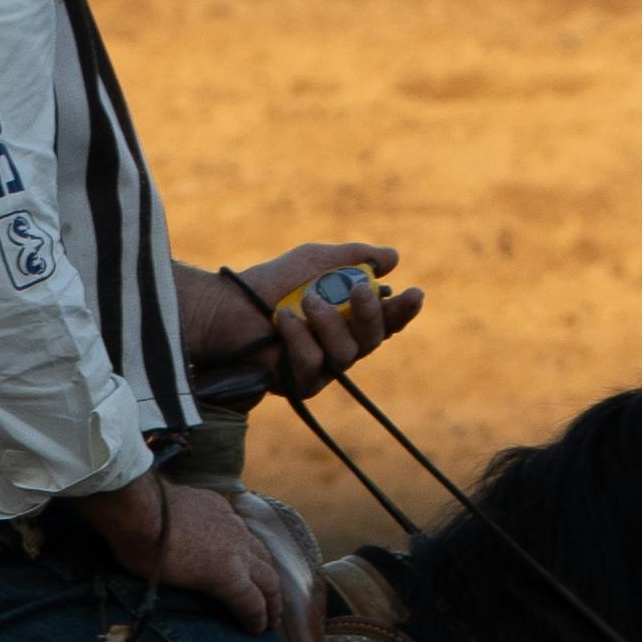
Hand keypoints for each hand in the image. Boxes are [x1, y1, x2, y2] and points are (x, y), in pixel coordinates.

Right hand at [68, 470, 303, 635]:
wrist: (137, 511)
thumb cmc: (135, 510)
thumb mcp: (164, 509)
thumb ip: (173, 520)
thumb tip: (160, 530)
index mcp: (217, 511)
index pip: (242, 537)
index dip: (250, 559)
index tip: (250, 576)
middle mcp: (233, 528)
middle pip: (264, 559)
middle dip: (270, 583)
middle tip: (271, 605)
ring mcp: (235, 550)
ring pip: (269, 580)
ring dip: (271, 602)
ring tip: (268, 623)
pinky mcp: (229, 574)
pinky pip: (252, 600)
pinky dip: (258, 616)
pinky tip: (256, 630)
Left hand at [186, 242, 423, 399]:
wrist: (227, 307)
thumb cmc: (270, 283)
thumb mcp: (315, 260)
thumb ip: (354, 259)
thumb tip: (394, 258)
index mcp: (350, 317)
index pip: (387, 319)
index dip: (403, 310)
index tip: (414, 293)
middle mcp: (341, 345)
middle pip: (374, 339)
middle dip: (370, 314)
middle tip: (359, 291)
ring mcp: (323, 368)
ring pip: (346, 354)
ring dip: (328, 323)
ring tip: (306, 300)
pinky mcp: (301, 384)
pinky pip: (314, 365)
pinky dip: (299, 339)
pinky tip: (283, 320)